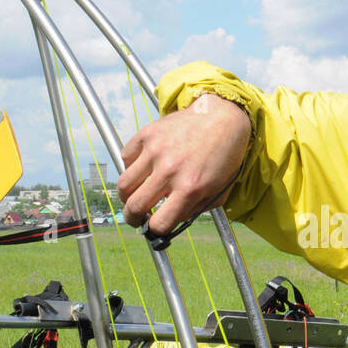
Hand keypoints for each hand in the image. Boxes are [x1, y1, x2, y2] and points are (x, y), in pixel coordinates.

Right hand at [117, 93, 251, 233]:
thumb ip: (195, 210)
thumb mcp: (218, 191)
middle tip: (135, 218)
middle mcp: (170, 170)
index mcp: (190, 188)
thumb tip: (170, 222)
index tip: (153, 227)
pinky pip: (125, 158)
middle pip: (135, 206)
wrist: (222, 117)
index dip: (155, 229)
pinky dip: (130, 167)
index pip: (159, 223)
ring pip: (124, 184)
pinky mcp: (147, 134)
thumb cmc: (223, 157)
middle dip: (132, 218)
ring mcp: (155, 151)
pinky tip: (141, 169)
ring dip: (126, 196)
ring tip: (133, 196)